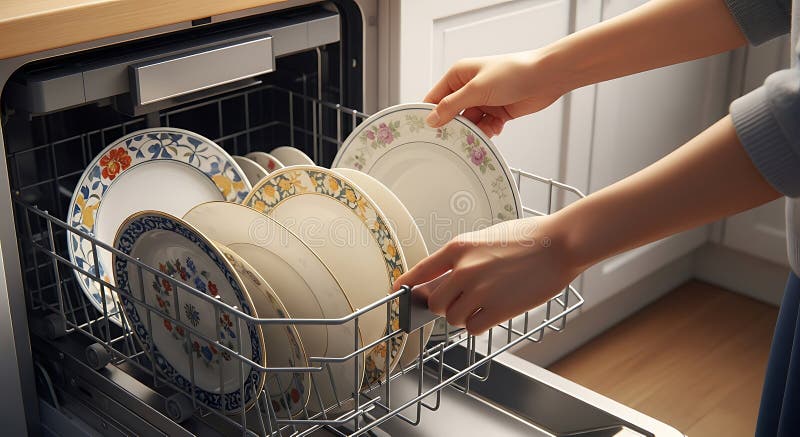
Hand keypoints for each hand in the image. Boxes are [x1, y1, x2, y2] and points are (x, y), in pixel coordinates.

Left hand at [393, 216, 581, 334]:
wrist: (560, 244)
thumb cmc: (529, 238)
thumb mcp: (487, 239)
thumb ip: (462, 259)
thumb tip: (441, 280)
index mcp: (459, 248)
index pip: (421, 271)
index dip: (406, 285)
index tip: (398, 294)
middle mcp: (464, 269)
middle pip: (435, 302)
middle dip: (446, 305)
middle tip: (464, 299)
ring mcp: (480, 290)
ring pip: (452, 318)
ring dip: (464, 316)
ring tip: (484, 303)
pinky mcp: (497, 309)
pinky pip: (472, 328)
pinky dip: (479, 324)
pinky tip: (492, 312)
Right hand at [424, 49, 568, 136]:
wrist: (546, 78)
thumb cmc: (514, 73)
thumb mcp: (477, 90)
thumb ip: (452, 105)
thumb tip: (432, 118)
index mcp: (460, 75)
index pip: (436, 97)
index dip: (430, 114)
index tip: (424, 132)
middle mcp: (470, 87)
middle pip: (452, 113)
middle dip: (454, 126)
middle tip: (452, 140)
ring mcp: (484, 100)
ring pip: (470, 123)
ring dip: (474, 131)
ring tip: (478, 135)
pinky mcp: (498, 112)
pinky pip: (485, 127)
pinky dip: (489, 131)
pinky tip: (495, 129)